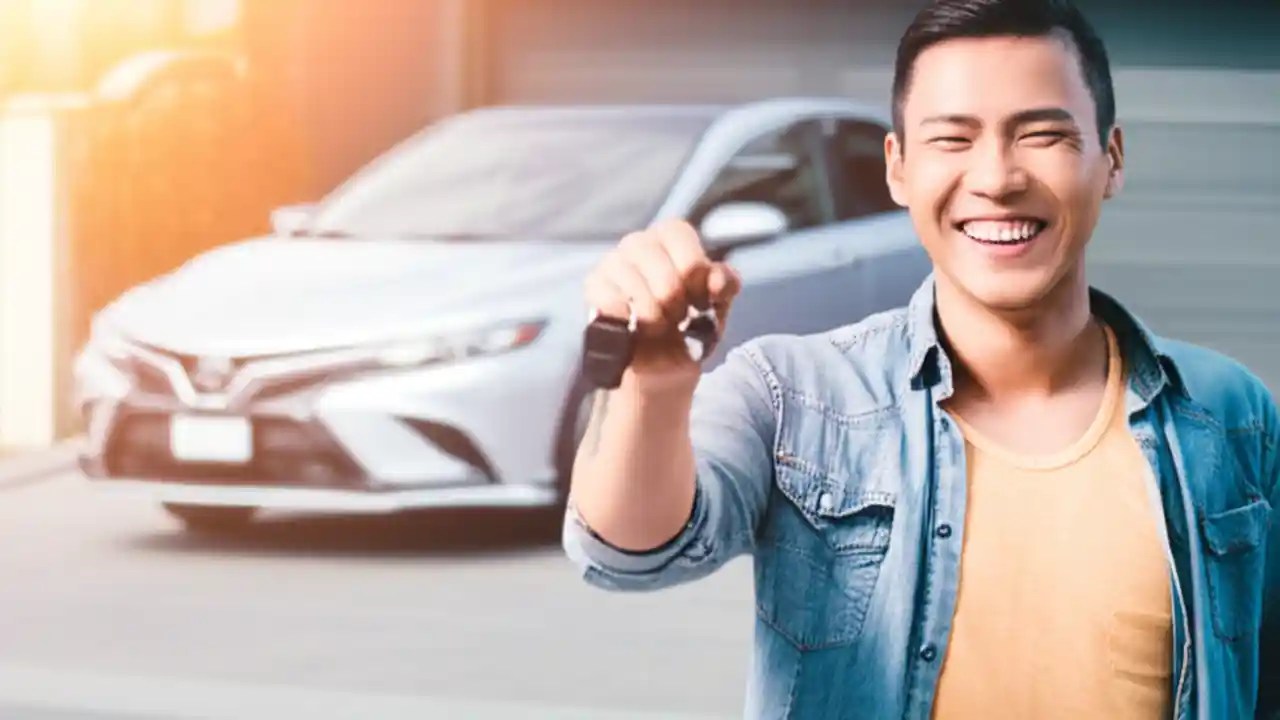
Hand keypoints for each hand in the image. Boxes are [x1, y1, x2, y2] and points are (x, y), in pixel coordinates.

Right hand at [583, 219, 741, 394]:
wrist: (661, 366)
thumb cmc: (690, 327)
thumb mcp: (718, 306)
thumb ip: (725, 285)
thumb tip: (716, 280)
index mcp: (669, 237)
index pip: (678, 233)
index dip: (692, 268)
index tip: (698, 297)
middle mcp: (637, 243)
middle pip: (660, 266)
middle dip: (674, 301)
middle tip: (677, 318)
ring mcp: (611, 264)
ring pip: (636, 288)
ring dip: (653, 318)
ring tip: (656, 327)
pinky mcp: (594, 289)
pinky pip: (612, 303)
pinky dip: (628, 323)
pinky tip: (634, 329)